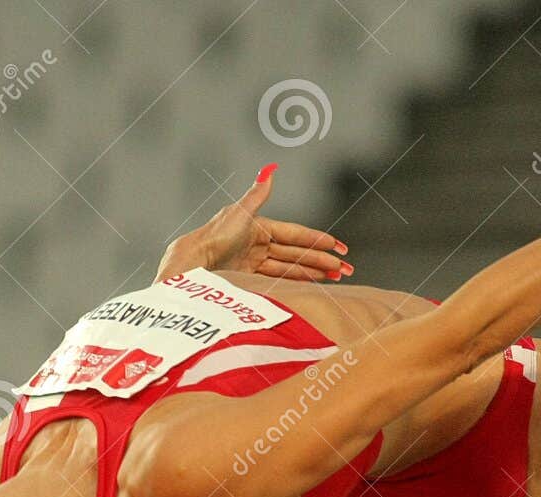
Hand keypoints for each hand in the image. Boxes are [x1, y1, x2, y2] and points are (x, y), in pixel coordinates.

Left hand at [156, 164, 353, 282]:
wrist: (194, 264)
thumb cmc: (216, 236)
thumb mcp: (241, 212)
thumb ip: (258, 193)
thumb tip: (271, 168)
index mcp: (259, 227)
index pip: (295, 235)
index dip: (318, 240)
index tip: (339, 247)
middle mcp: (257, 244)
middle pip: (297, 253)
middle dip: (323, 261)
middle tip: (346, 269)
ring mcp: (253, 262)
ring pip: (291, 267)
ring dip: (315, 272)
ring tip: (336, 278)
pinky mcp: (248, 278)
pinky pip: (279, 279)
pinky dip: (297, 281)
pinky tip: (313, 284)